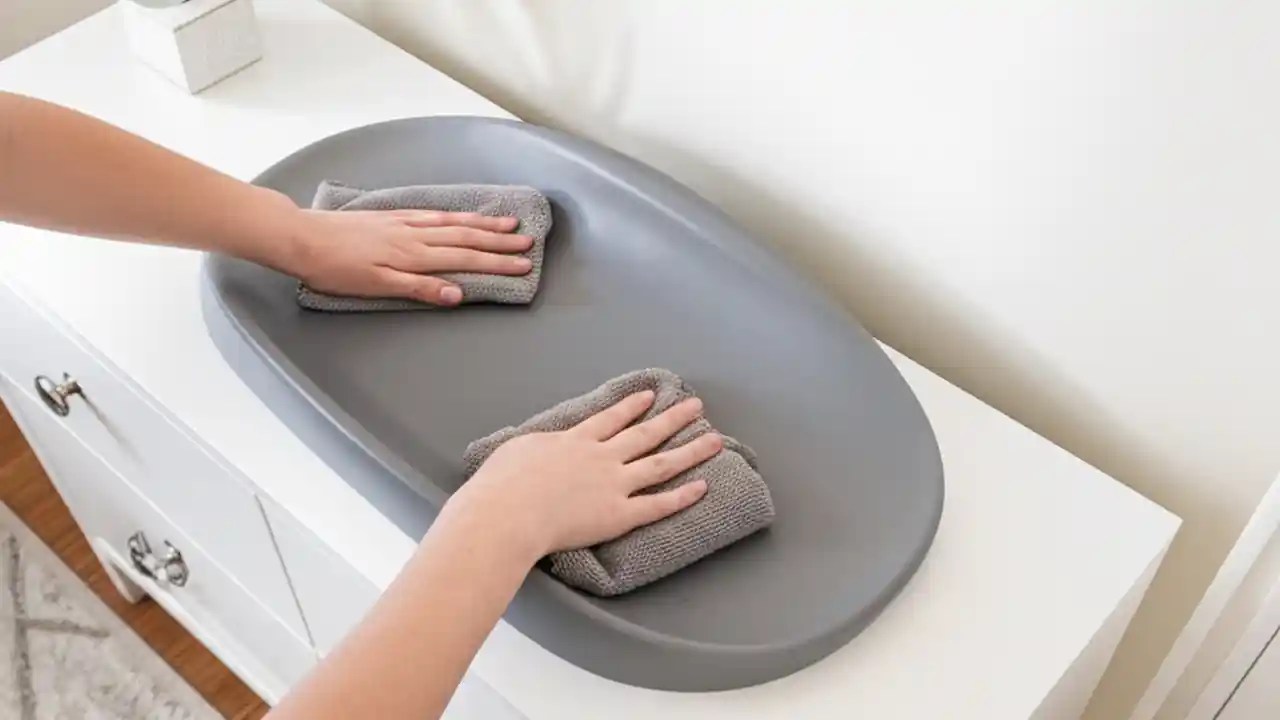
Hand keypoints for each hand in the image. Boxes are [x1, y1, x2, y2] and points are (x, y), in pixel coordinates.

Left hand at [280, 207, 533, 305]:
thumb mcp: (376, 286)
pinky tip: (464, 216)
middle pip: (465, 238)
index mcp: (413, 256)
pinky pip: (434, 213)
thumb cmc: (335, 269)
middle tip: (528, 243)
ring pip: (453, 223)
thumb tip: (457, 292)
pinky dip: (455, 214)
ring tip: (508, 223)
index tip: (523, 265)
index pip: (464, 259)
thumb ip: (419, 288)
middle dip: (499, 242)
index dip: (496, 263)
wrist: (303, 238)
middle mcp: (414, 235)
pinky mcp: (392, 217)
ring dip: (483, 225)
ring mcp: (404, 223)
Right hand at [445, 391, 720, 560]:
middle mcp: (601, 457)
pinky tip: (703, 486)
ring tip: (713, 437)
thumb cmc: (500, 484)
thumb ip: (536, 447)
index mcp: (574, 441)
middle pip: (644, 433)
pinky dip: (682, 496)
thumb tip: (538, 448)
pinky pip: (657, 504)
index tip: (649, 395)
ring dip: (689, 450)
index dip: (631, 406)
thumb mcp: (515, 451)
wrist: (508, 512)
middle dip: (671, 418)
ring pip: (660, 464)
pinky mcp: (619, 515)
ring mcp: (614, 485)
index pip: (610, 419)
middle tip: (695, 406)